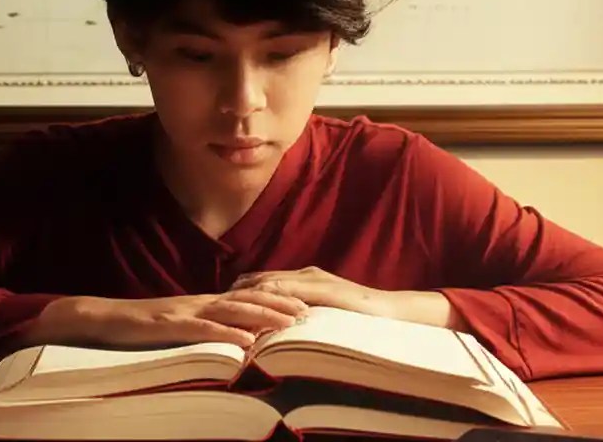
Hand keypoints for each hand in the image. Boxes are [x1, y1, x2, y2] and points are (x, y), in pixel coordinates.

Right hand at [27, 289, 307, 349]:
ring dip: (263, 316)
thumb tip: (236, 334)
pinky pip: (204, 329)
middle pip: (247, 300)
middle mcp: (200, 302)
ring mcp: (186, 311)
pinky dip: (227, 333)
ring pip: (232, 310)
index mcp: (204, 302)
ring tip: (290, 323)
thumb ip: (206, 325)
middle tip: (310, 313)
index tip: (304, 306)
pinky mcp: (170, 325)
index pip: (247, 298)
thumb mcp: (180, 323)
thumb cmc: (142, 325)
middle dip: (280, 306)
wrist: (104, 318)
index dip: (276, 300)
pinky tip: (247, 340)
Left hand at [231, 267, 467, 330]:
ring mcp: (314, 279)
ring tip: (222, 304)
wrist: (394, 312)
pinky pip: (291, 292)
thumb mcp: (325, 315)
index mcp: (304, 279)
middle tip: (209, 303)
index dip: (239, 291)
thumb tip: (278, 327)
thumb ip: (303, 314)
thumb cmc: (361, 318)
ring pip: (270, 283)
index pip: (263, 281)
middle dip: (235, 291)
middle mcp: (305, 274)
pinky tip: (253, 307)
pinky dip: (270, 298)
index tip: (216, 302)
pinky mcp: (323, 288)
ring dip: (246, 293)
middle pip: (260, 279)